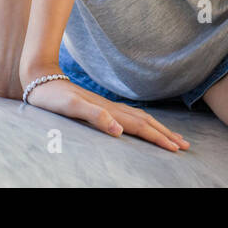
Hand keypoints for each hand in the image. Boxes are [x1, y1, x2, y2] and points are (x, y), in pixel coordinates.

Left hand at [24, 76, 190, 152]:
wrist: (42, 79)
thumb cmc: (54, 97)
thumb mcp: (70, 107)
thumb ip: (94, 116)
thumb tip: (119, 130)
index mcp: (108, 112)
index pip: (140, 127)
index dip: (158, 138)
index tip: (175, 148)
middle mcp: (111, 109)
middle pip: (146, 122)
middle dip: (166, 135)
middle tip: (185, 146)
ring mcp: (108, 106)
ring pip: (140, 118)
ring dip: (158, 128)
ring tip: (173, 137)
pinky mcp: (102, 106)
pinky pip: (130, 116)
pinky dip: (144, 123)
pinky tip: (145, 125)